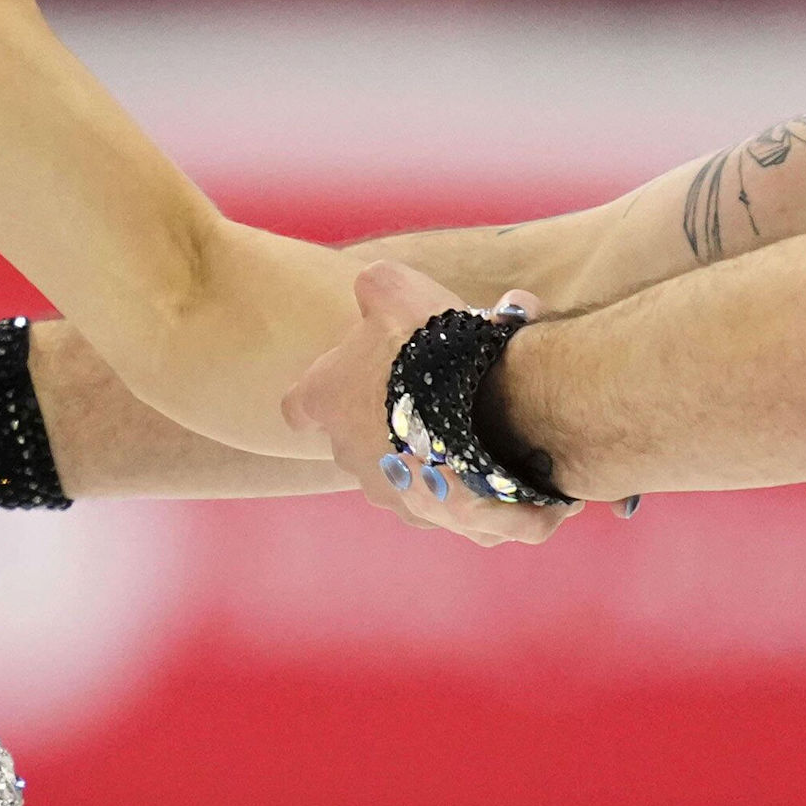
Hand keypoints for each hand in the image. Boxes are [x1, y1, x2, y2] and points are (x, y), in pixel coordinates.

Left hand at [282, 261, 574, 546]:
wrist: (485, 408)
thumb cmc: (428, 348)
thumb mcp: (395, 288)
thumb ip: (376, 286)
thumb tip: (374, 288)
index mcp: (327, 402)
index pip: (300, 407)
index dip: (324, 395)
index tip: (349, 384)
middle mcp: (349, 455)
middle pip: (359, 440)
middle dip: (392, 423)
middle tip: (434, 394)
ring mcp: (393, 493)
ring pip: (410, 474)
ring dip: (434, 456)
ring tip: (476, 430)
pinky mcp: (439, 520)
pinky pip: (456, 505)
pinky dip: (475, 490)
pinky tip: (505, 464)